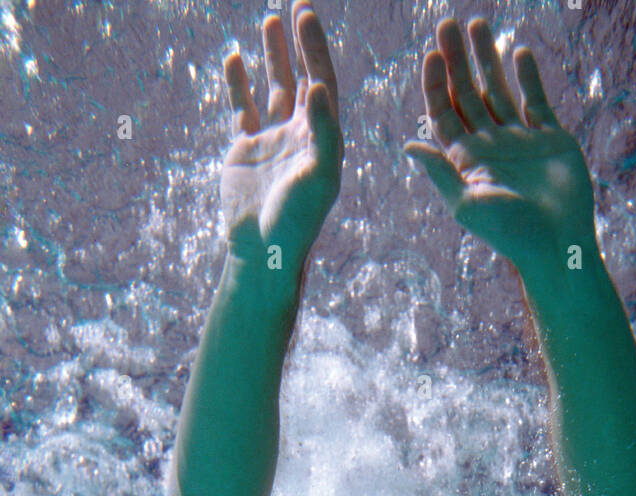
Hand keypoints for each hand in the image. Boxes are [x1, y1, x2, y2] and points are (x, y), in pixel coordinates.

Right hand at [221, 3, 341, 268]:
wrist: (263, 251)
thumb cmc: (297, 220)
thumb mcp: (318, 176)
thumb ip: (321, 131)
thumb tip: (316, 85)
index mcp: (322, 140)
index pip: (322, 83)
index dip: (316, 49)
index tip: (307, 15)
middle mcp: (300, 136)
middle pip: (301, 78)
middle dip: (300, 44)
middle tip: (298, 5)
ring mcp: (271, 140)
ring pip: (273, 88)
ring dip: (273, 56)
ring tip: (271, 20)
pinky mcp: (244, 150)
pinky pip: (242, 108)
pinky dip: (238, 84)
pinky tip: (234, 58)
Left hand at [403, 17, 594, 272]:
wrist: (559, 244)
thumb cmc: (510, 232)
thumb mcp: (467, 204)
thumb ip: (440, 173)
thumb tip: (407, 146)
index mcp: (466, 161)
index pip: (443, 113)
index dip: (436, 83)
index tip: (433, 54)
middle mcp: (489, 146)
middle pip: (467, 94)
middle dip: (456, 60)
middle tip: (447, 23)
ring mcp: (519, 140)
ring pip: (498, 90)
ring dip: (487, 58)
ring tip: (479, 22)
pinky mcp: (549, 139)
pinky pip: (535, 100)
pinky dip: (527, 76)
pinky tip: (519, 51)